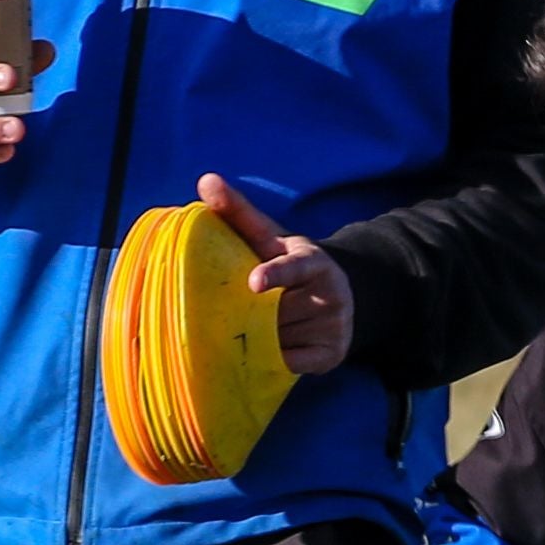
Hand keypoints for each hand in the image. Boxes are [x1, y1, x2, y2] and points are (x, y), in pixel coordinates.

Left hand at [197, 174, 353, 376]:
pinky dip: (274, 360)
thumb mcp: (269, 237)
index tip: (254, 282)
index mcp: (312, 259)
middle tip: (233, 315)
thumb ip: (238, 212)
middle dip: (252, 314)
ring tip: (251, 329)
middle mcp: (329, 290)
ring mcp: (334, 324)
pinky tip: (265, 352)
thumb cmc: (288, 262)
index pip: (295, 266)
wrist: (338, 294)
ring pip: (280, 338)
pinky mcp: (332, 353)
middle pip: (277, 310)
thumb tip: (205, 180)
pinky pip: (292, 364)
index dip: (275, 273)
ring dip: (259, 337)